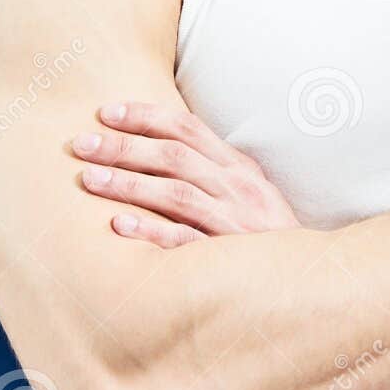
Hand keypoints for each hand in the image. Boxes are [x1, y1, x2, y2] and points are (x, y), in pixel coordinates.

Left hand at [70, 101, 299, 247]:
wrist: (308, 277)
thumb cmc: (265, 233)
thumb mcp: (247, 191)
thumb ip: (211, 169)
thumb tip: (155, 147)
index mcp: (238, 166)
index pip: (188, 128)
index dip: (145, 116)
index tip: (106, 112)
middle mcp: (238, 188)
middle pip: (174, 156)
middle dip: (124, 147)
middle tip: (82, 144)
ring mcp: (234, 222)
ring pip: (176, 194)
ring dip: (129, 184)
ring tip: (89, 179)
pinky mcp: (229, 258)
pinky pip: (185, 242)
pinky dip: (152, 232)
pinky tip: (119, 227)